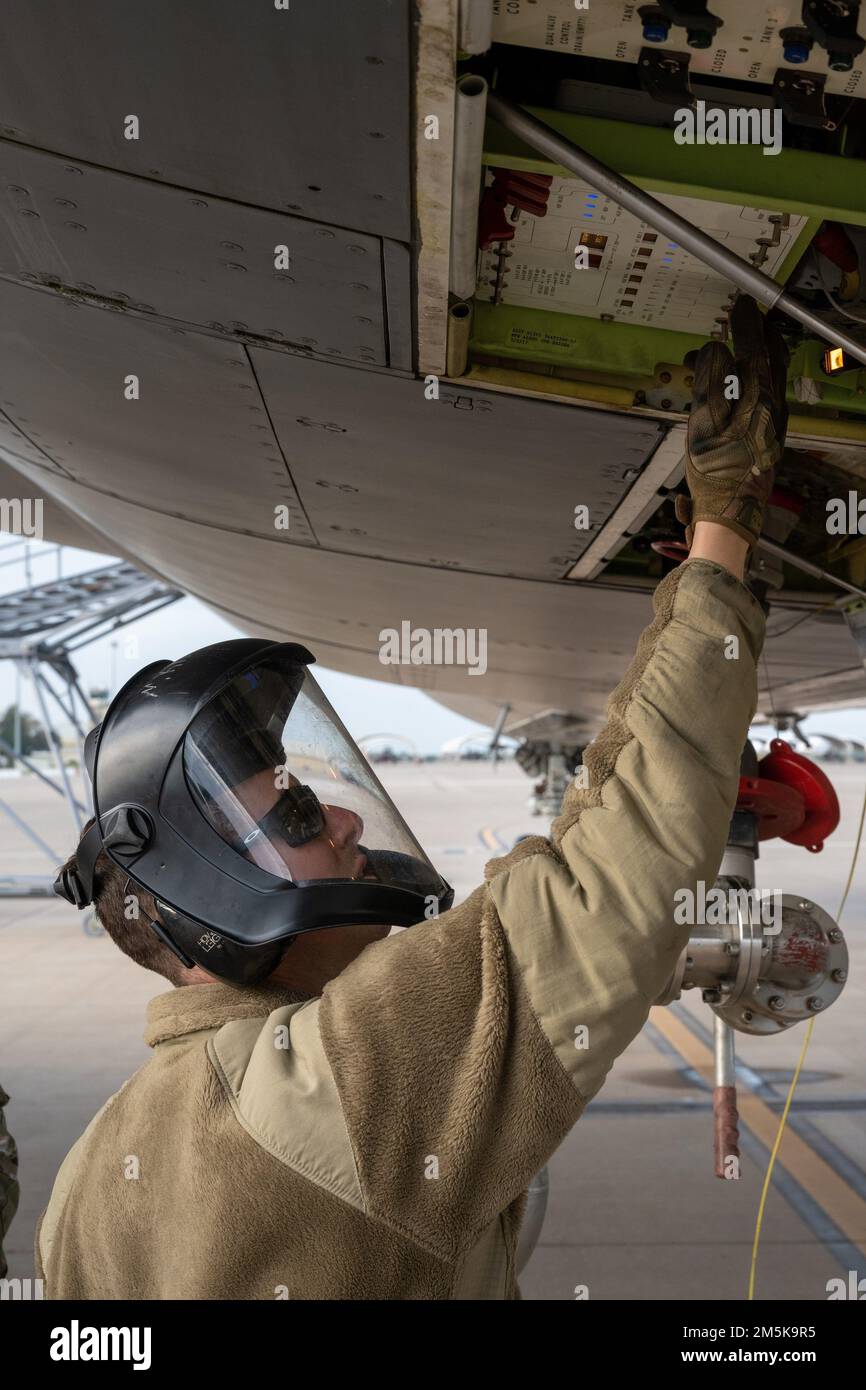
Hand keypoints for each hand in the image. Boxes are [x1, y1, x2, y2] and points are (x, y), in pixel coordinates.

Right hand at [676, 295, 788, 547]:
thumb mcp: (703, 425)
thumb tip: (714, 349)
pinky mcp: (770, 437)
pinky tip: (742, 386)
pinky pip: (767, 396)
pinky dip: (755, 380)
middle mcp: (773, 408)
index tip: (741, 304)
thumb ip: (709, 382)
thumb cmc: (717, 474)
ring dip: (756, 357)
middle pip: (772, 360)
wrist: (733, 514)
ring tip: (738, 347)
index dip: (746, 324)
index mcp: (760, 399)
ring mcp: (775, 423)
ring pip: (771, 377)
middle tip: (748, 317)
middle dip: (759, 335)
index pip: (755, 349)